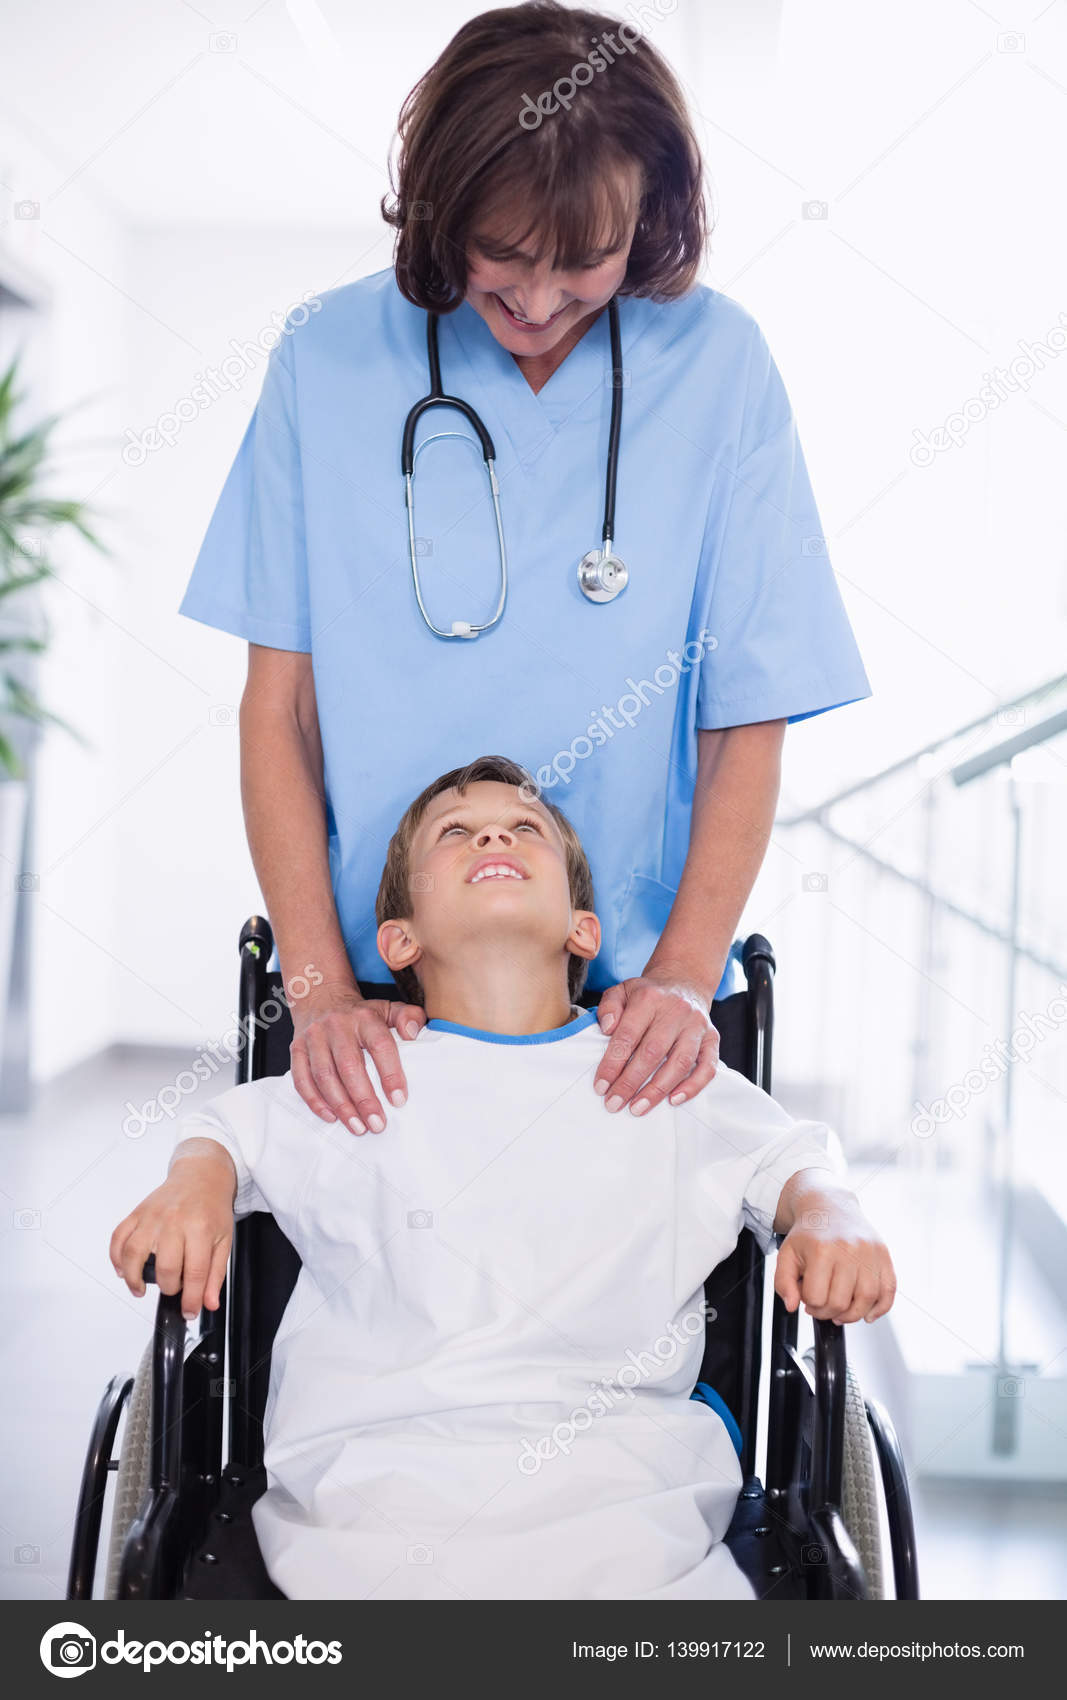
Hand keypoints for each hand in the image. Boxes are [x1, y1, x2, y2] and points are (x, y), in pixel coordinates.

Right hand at [110, 1152, 235, 1321]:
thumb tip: (208, 1304)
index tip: (188, 1312)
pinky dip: (116, 1257)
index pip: (194, 1273)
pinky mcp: (137, 1213)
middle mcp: (174, 1222)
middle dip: (168, 1288)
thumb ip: (215, 1274)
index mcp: (200, 1228)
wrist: (201, 1175)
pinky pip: (118, 1237)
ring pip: (134, 1253)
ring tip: (140, 1289)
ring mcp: (152, 1217)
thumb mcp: (223, 1240)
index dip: (191, 1299)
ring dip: (134, 1278)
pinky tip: (123, 1270)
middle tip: (173, 1289)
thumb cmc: (211, 1208)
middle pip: (165, 1267)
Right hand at [289, 985, 427, 1134]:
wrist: (321, 997)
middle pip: (349, 1066)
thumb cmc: (361, 1013)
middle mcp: (336, 1025)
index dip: (390, 1074)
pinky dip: (315, 1101)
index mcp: (364, 1017)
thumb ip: (409, 1017)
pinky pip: (302, 1079)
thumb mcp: (389, 1008)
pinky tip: (331, 1117)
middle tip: (377, 1124)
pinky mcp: (296, 1048)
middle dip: (364, 1099)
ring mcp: (314, 1037)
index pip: (380, 1045)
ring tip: (357, 1127)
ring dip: (341, 1105)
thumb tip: (413, 1034)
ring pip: (324, 1075)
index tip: (398, 1100)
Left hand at [593, 972, 719, 1114]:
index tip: (600, 1086)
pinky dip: (693, 1086)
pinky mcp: (712, 1038)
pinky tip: (673, 1100)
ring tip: (638, 1108)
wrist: (684, 983)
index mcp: (649, 998)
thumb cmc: (648, 994)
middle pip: (653, 1052)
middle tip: (614, 1103)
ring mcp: (697, 1025)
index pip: (627, 1035)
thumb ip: (609, 1007)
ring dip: (658, 1090)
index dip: (612, 1064)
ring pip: (680, 1063)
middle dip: (631, 1082)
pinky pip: (707, 1067)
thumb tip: (607, 1028)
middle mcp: (676, 1010)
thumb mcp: (622, 990)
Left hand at [774, 1197, 895, 1323]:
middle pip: (841, 1303)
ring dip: (853, 1315)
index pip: (816, 1298)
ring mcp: (869, 1253)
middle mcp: (849, 1251)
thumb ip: (783, 1283)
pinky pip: (889, 1289)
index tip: (808, 1298)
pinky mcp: (884, 1255)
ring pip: (867, 1300)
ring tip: (842, 1312)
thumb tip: (792, 1306)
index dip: (809, 1304)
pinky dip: (881, 1307)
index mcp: (822, 1251)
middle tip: (823, 1305)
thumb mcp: (787, 1254)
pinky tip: (868, 1313)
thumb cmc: (809, 1234)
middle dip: (828, 1312)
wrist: (830, 1207)